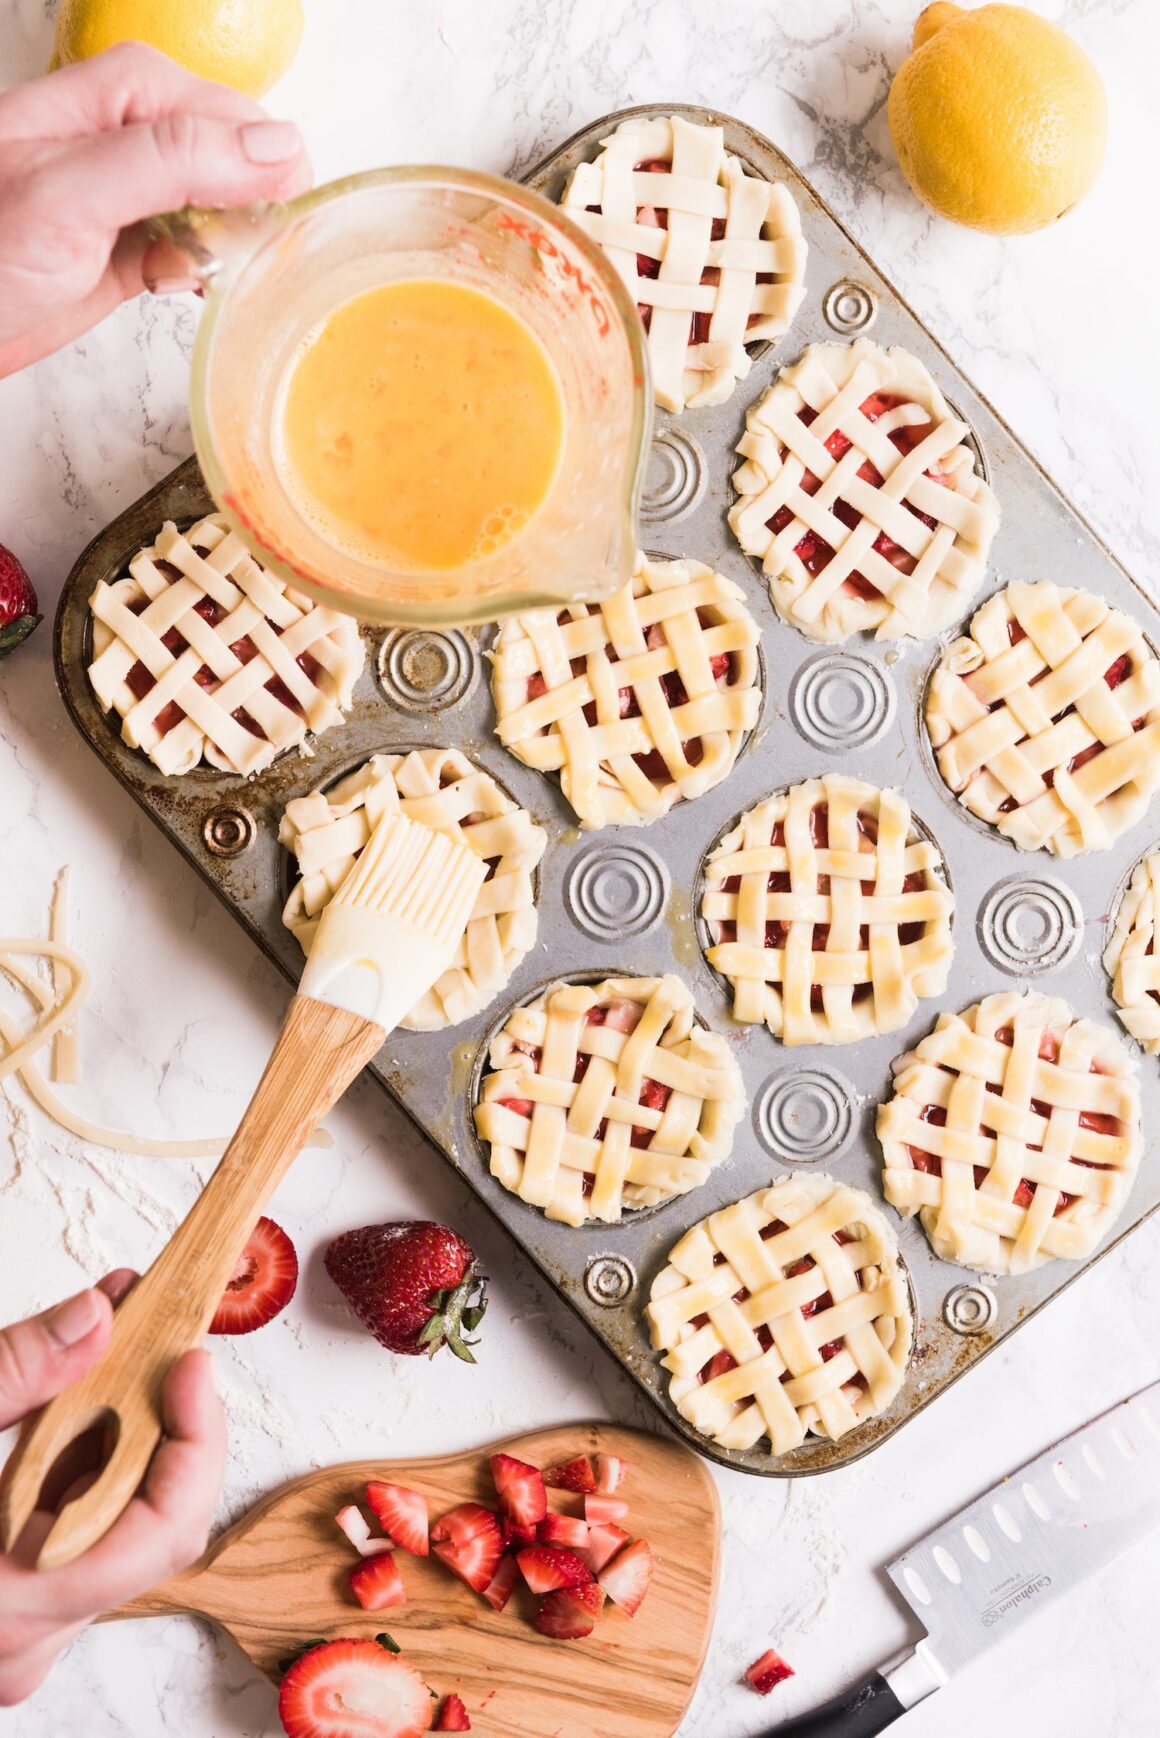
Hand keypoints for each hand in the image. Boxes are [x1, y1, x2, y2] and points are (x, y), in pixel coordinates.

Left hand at [0, 41, 310, 375]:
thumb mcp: (72, 194)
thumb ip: (173, 161)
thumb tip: (276, 149)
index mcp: (127, 91)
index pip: (238, 117)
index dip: (258, 175)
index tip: (243, 230)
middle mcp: (140, 131)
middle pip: (246, 162)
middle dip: (245, 215)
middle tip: (207, 260)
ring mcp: (143, 188)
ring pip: (233, 209)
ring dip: (229, 251)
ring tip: (183, 276)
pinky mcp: (141, 242)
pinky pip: (207, 250)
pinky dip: (207, 275)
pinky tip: (176, 287)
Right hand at [0, 1272, 225, 1705]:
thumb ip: (8, 1376)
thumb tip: (95, 1321)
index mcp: (6, 1612)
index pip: (162, 1533)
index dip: (195, 1438)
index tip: (188, 1357)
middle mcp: (19, 1645)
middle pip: (149, 1523)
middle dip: (159, 1413)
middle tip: (153, 1321)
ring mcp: (13, 1633)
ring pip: (113, 1522)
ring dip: (121, 1424)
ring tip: (110, 1333)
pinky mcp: (1, 1605)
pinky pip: (73, 1527)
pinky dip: (81, 1453)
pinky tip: (69, 1388)